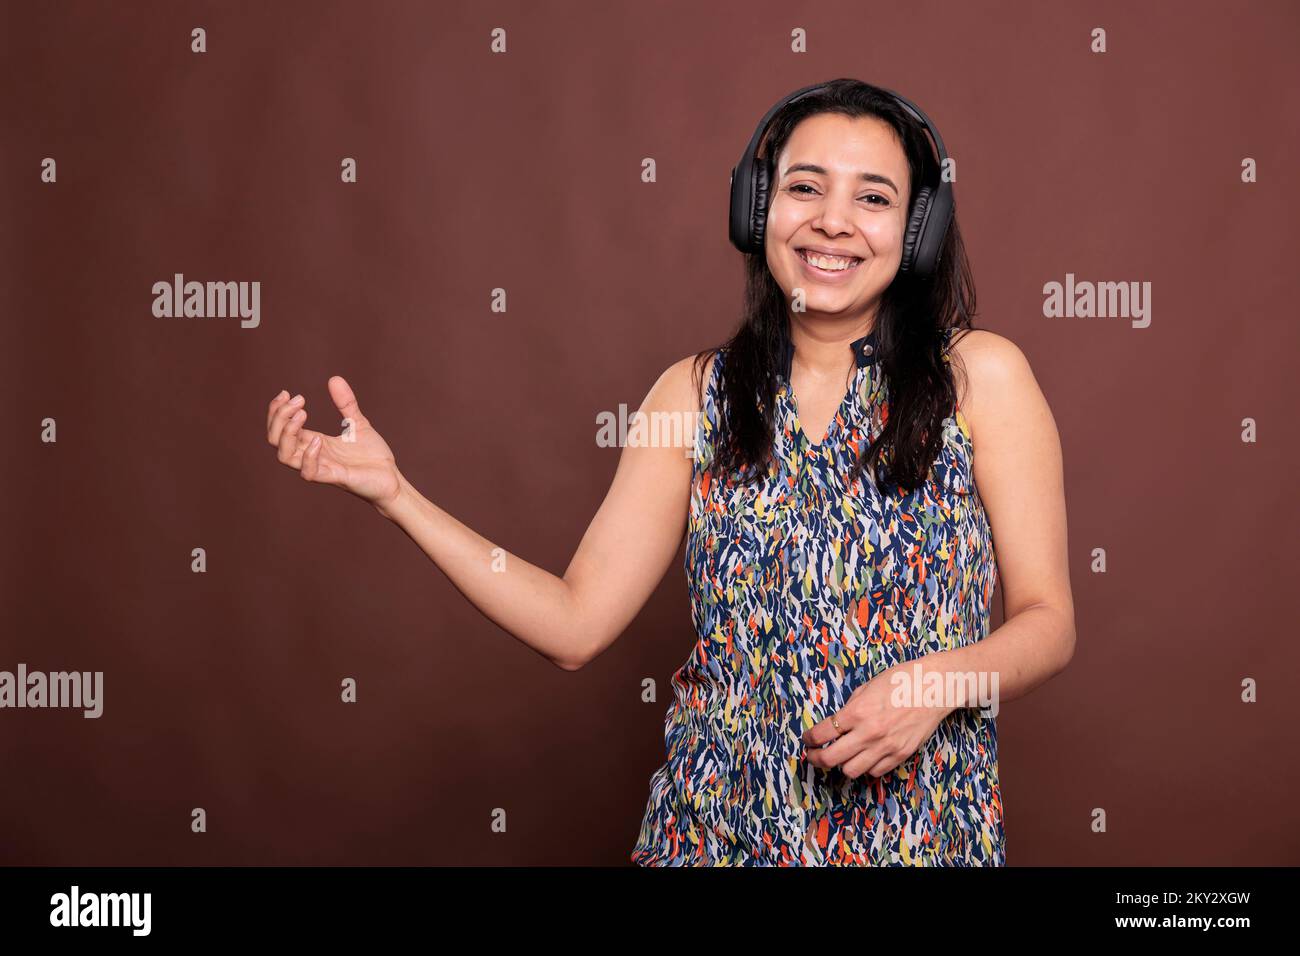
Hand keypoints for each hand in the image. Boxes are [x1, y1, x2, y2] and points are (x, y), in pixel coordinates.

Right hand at [265, 376, 401, 508]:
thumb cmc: (372, 456)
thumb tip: (334, 378)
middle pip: (275, 440)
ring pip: (285, 456)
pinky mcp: (335, 478)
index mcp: (313, 442)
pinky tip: (317, 440)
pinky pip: (309, 473)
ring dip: (287, 433)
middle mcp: (312, 455)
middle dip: (279, 417)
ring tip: (302, 414)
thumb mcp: (358, 423)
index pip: (281, 429)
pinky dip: (309, 456)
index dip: (277, 411)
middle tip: (297, 400)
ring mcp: (321, 467)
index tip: (287, 393)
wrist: (392, 479)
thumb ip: (345, 403)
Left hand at [802, 662, 952, 779]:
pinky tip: (864, 756)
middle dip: (816, 758)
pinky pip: (875, 772)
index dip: (809, 740)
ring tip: (840, 756)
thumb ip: (851, 707)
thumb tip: (837, 723)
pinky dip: (866, 767)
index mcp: (857, 712)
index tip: (807, 740)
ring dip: (842, 764)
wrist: (935, 688)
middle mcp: (869, 733)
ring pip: (851, 771)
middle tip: (813, 754)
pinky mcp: (901, 755)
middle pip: (831, 759)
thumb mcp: (867, 687)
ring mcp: (886, 747)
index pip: (822, 734)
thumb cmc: (901, 680)